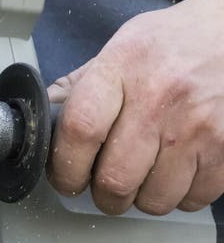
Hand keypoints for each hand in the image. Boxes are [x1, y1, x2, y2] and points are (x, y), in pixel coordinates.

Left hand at [47, 0, 223, 215]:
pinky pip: (192, 200)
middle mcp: (160, 97)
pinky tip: (180, 170)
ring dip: (144, 198)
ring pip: (154, 200)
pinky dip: (182, 196)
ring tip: (148, 174)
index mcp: (123, 67)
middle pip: (115, 180)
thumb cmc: (177, 42)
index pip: (79, 130)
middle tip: (108, 187)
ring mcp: (197, 125)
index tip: (66, 178)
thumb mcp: (124, 47)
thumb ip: (82, 86)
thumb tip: (43, 119)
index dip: (64, 167)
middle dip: (105, 196)